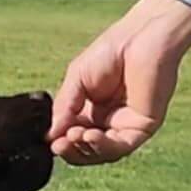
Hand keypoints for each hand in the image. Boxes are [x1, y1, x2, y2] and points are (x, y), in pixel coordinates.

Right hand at [48, 0, 190, 164]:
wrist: (142, 37)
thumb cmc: (110, 51)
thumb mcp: (76, 80)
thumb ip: (64, 107)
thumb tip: (48, 136)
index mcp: (89, 112)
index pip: (70, 137)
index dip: (59, 141)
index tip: (47, 139)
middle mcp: (108, 122)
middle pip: (85, 150)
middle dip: (70, 150)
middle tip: (58, 144)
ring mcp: (126, 126)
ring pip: (103, 153)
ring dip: (85, 149)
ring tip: (74, 135)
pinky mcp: (143, 127)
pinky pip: (121, 146)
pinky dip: (103, 145)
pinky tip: (90, 134)